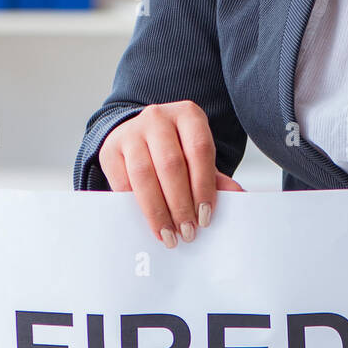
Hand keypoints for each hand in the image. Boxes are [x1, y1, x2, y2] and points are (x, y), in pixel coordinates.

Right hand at [97, 100, 243, 248]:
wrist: (139, 135)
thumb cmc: (175, 148)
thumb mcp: (197, 155)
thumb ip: (214, 175)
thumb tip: (237, 195)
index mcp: (188, 114)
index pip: (199, 150)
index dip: (203, 186)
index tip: (206, 215)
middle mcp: (158, 118)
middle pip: (171, 165)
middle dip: (180, 204)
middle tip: (188, 231)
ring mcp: (131, 131)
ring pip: (144, 175)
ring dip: (157, 210)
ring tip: (169, 233)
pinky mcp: (110, 149)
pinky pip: (122, 182)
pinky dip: (135, 206)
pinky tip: (148, 221)